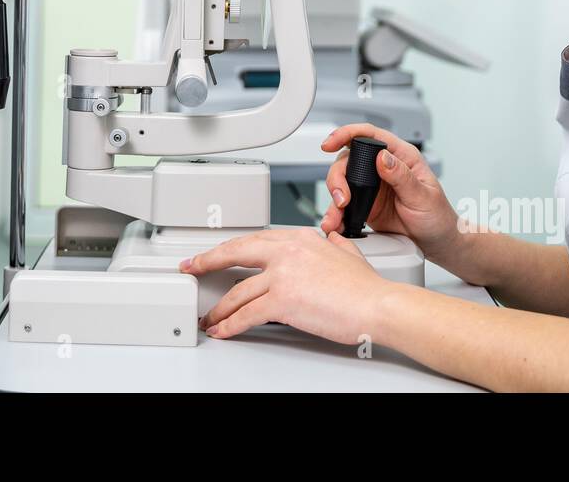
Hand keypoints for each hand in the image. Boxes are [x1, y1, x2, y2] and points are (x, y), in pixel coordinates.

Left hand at [180, 227, 391, 343]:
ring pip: (237, 291)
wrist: (378, 305)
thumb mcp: (346, 251)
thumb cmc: (366, 287)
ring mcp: (283, 274)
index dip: (229, 248)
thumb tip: (330, 238)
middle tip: (191, 268)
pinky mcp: (283, 300)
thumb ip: (333, 243)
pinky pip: (247, 315)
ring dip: (219, 308)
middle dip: (207, 262)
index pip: (254, 240)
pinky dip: (231, 325)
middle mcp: (287, 250)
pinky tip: (224, 331)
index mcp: (298, 237)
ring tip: (209, 318)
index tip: (214, 253)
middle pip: (235, 253)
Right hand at [319, 123, 460, 262]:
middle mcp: (383, 167)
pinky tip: (337, 223)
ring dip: (334, 197)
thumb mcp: (424, 196)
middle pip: (348, 158)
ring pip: (342, 180)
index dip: (347, 133)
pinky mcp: (364, 203)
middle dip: (338, 177)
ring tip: (337, 216)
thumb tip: (383, 157)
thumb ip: (403, 177)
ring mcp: (372, 185)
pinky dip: (336, 213)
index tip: (330, 143)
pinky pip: (344, 204)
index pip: (371, 135)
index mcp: (401, 156)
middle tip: (342, 198)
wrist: (436, 243)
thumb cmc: (438, 216)